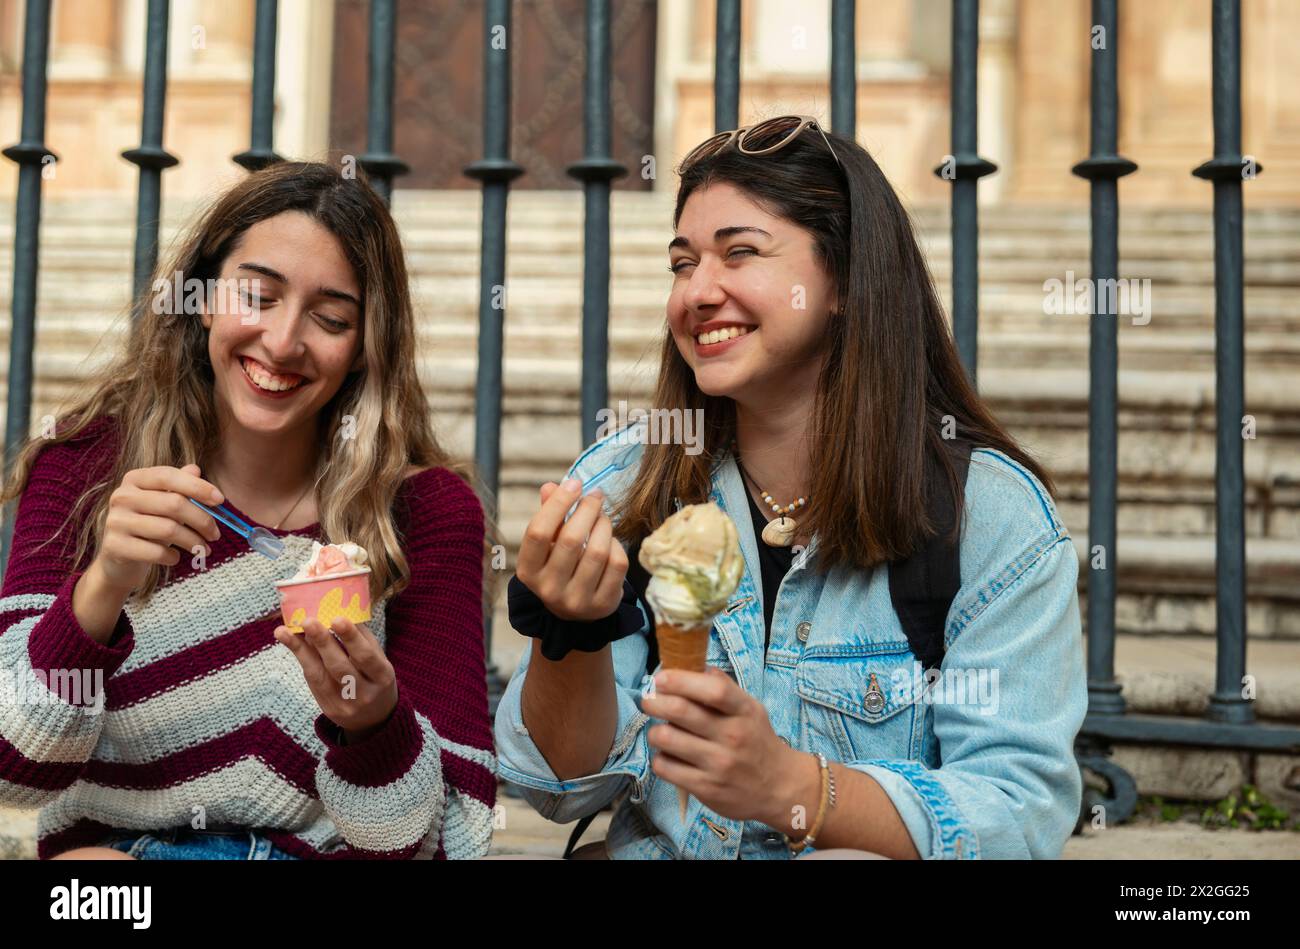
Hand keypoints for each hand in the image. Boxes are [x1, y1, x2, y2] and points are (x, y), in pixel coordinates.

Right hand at [93, 463, 223, 593]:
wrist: (118, 558)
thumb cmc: (148, 526)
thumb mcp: (163, 503)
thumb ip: (178, 485)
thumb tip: (195, 469)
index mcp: (134, 479)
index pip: (169, 476)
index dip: (198, 486)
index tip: (220, 500)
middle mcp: (122, 497)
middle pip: (174, 504)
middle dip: (202, 521)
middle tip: (215, 535)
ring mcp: (115, 521)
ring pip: (168, 530)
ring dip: (193, 542)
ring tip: (204, 548)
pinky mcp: (115, 546)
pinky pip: (156, 552)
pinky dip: (173, 557)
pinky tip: (176, 558)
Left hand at [274, 616, 398, 740]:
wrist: (375, 719)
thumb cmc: (375, 679)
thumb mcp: (379, 661)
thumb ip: (362, 639)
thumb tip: (339, 610)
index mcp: (383, 677)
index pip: (366, 656)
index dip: (351, 638)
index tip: (337, 618)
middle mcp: (364, 694)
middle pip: (340, 667)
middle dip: (323, 643)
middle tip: (309, 621)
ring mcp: (344, 705)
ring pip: (319, 676)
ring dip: (302, 650)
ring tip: (286, 631)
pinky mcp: (328, 709)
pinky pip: (312, 681)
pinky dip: (301, 659)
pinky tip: (290, 642)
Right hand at [515, 478, 627, 621]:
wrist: (576, 613)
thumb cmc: (559, 566)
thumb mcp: (547, 545)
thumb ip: (548, 515)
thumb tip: (550, 486)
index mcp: (528, 571)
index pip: (538, 532)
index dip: (558, 503)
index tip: (574, 483)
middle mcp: (549, 589)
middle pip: (571, 539)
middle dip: (587, 509)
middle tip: (595, 496)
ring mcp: (577, 600)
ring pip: (598, 551)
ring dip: (604, 525)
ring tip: (603, 517)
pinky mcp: (603, 604)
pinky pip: (617, 563)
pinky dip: (616, 545)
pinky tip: (610, 541)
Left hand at [642, 667, 813, 827]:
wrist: (778, 787)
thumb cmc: (758, 741)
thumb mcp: (751, 709)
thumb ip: (725, 687)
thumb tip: (697, 667)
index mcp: (743, 711)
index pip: (713, 690)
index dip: (681, 680)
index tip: (661, 678)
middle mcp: (732, 736)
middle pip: (681, 711)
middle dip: (654, 702)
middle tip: (648, 701)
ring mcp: (718, 764)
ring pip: (667, 739)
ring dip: (655, 731)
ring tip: (659, 730)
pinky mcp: (706, 788)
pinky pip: (666, 767)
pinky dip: (659, 758)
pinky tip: (668, 756)